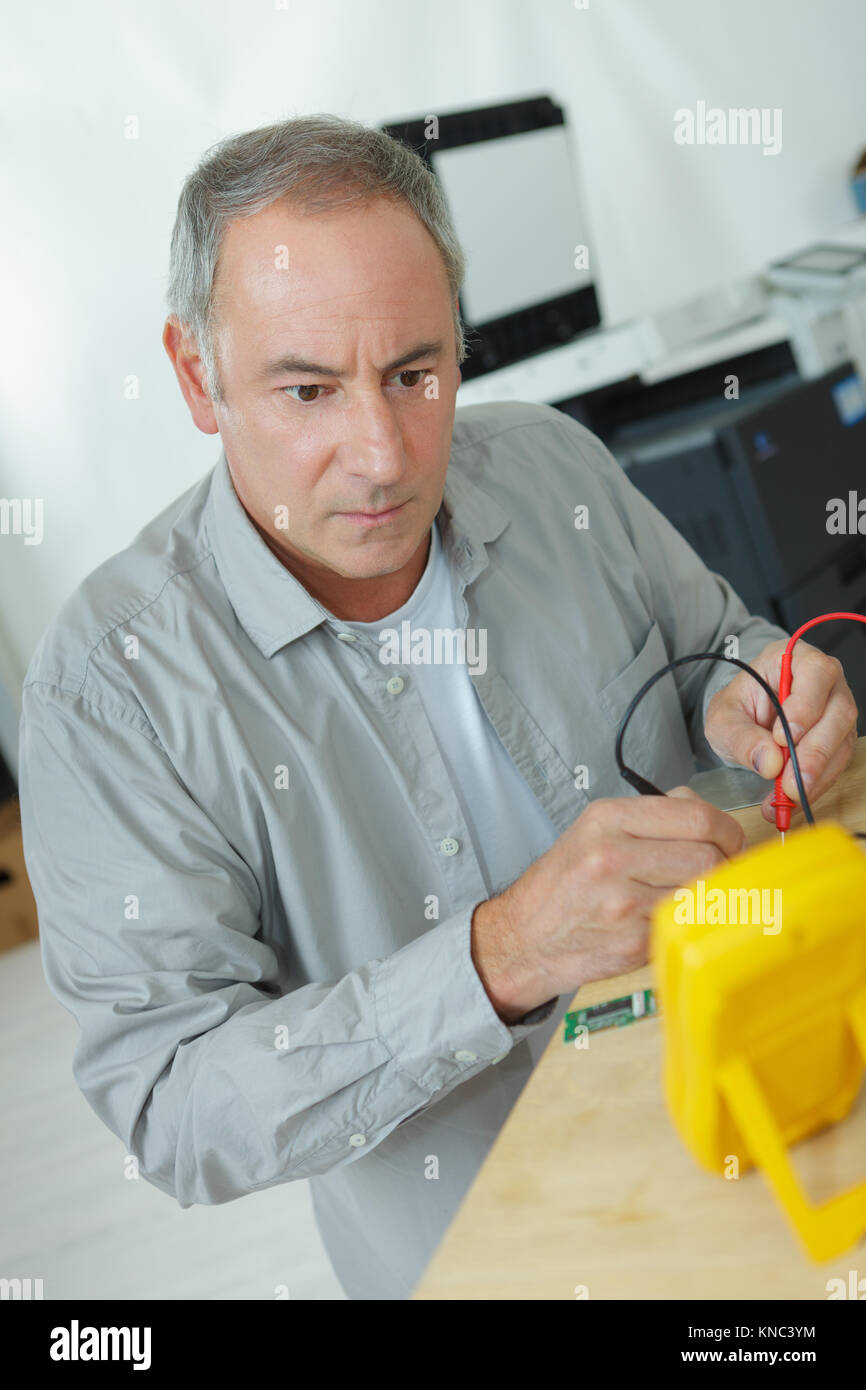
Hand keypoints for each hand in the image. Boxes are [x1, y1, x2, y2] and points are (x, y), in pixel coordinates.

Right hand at [471, 787, 745, 1020]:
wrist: (525, 936)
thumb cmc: (565, 883)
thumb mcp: (595, 829)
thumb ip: (652, 814)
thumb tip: (703, 810)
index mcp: (607, 819)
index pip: (698, 817)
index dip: (728, 831)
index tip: (730, 842)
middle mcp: (612, 856)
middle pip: (708, 857)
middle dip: (725, 865)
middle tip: (723, 872)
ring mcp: (623, 902)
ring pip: (703, 893)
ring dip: (710, 895)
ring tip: (696, 894)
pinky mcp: (633, 942)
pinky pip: (686, 924)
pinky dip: (689, 921)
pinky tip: (673, 918)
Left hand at [704, 638, 858, 822]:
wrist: (743, 720)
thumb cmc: (737, 707)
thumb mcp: (723, 719)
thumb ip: (741, 736)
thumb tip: (769, 761)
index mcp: (794, 659)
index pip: (815, 672)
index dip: (805, 705)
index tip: (783, 737)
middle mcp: (824, 680)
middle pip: (838, 711)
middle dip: (814, 751)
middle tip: (790, 781)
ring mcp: (836, 709)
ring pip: (842, 740)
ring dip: (817, 774)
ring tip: (788, 797)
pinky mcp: (838, 737)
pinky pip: (837, 762)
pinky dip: (816, 784)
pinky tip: (793, 799)